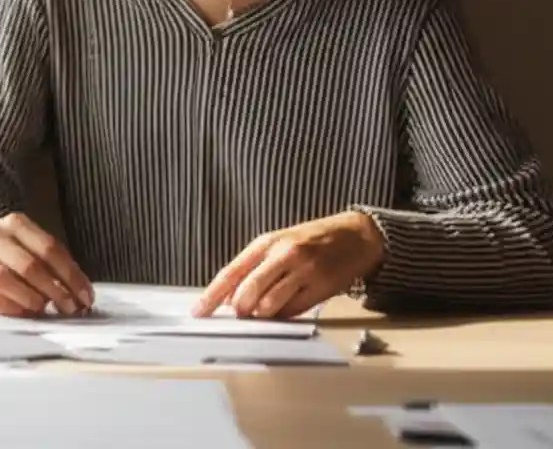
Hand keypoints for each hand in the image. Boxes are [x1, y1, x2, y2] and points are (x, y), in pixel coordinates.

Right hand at [0, 211, 94, 317]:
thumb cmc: (8, 245)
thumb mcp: (28, 240)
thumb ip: (51, 261)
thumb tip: (79, 292)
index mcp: (16, 223)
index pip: (49, 249)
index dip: (71, 275)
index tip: (86, 295)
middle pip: (29, 266)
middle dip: (56, 291)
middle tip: (72, 307)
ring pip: (6, 281)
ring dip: (33, 300)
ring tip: (47, 308)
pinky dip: (15, 308)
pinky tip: (28, 311)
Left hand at [192, 210, 385, 318]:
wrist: (354, 236)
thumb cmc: (310, 241)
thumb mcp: (277, 245)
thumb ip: (252, 269)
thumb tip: (226, 299)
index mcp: (265, 243)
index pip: (230, 272)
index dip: (212, 295)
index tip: (198, 312)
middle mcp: (282, 255)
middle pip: (248, 291)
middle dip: (239, 309)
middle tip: (239, 316)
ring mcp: (303, 272)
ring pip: (269, 305)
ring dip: (261, 315)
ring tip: (263, 312)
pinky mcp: (320, 288)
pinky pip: (292, 311)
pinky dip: (282, 316)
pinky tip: (285, 308)